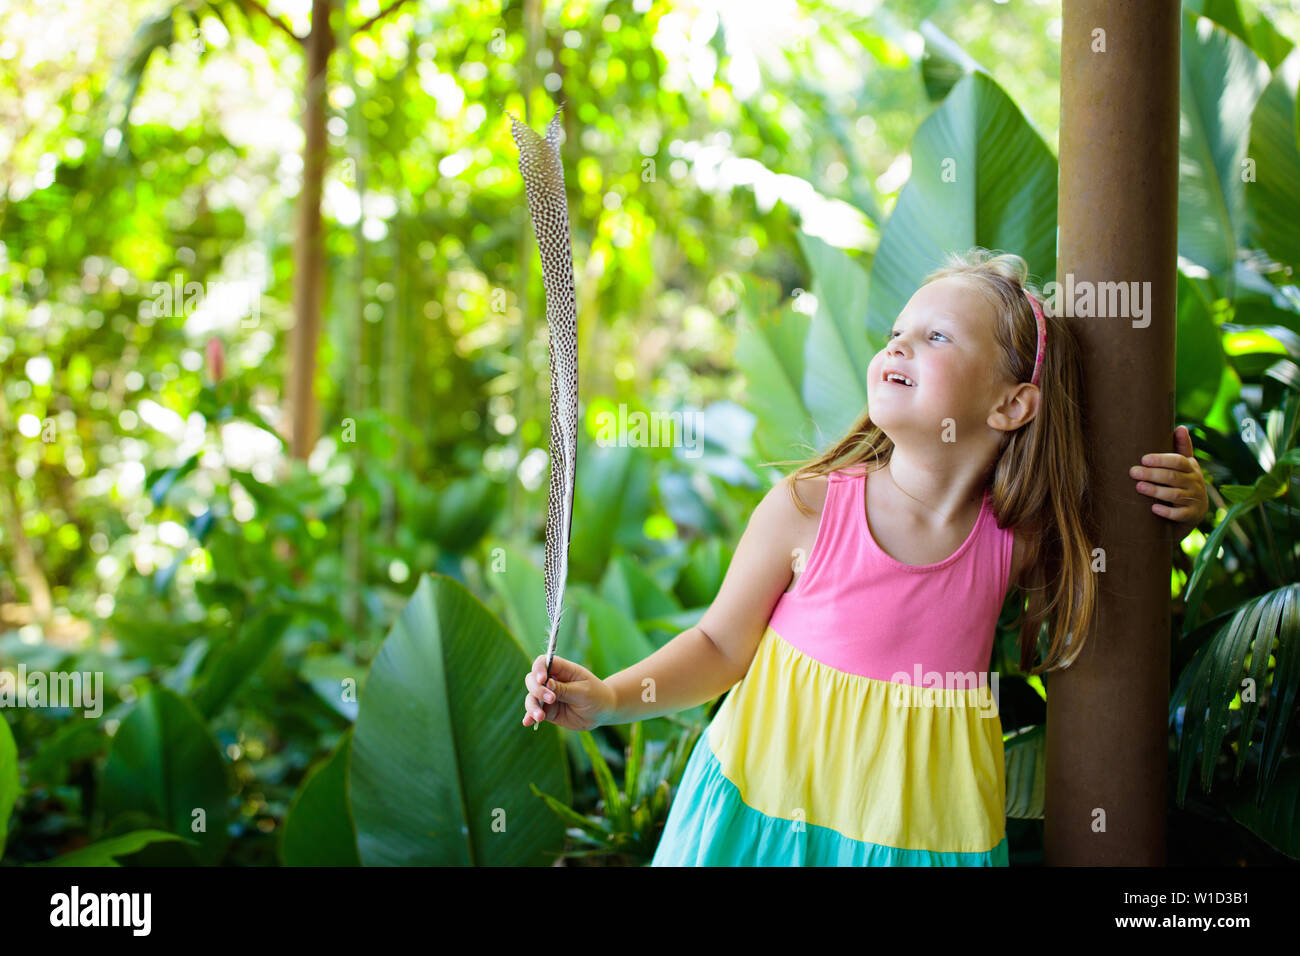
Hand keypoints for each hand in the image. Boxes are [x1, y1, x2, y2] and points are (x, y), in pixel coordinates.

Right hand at [522, 653, 613, 731]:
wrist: (602, 712)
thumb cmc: (596, 696)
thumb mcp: (583, 692)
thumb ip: (564, 689)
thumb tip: (546, 684)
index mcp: (563, 670)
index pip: (543, 662)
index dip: (539, 669)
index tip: (542, 680)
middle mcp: (552, 681)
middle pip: (533, 680)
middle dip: (537, 689)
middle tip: (551, 699)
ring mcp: (548, 696)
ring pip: (532, 697)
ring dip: (532, 706)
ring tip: (540, 717)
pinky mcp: (548, 710)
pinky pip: (535, 712)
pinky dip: (530, 716)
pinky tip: (527, 722)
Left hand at [1129, 425, 1207, 540]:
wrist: (1193, 511)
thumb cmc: (1183, 482)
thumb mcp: (1185, 465)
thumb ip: (1181, 447)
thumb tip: (1181, 427)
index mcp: (1191, 468)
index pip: (1178, 461)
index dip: (1161, 459)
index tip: (1143, 459)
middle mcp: (1195, 483)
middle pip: (1173, 477)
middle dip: (1152, 474)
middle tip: (1133, 472)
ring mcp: (1194, 499)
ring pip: (1175, 495)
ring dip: (1156, 491)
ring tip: (1139, 487)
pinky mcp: (1191, 515)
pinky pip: (1180, 514)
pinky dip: (1167, 512)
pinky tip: (1153, 508)